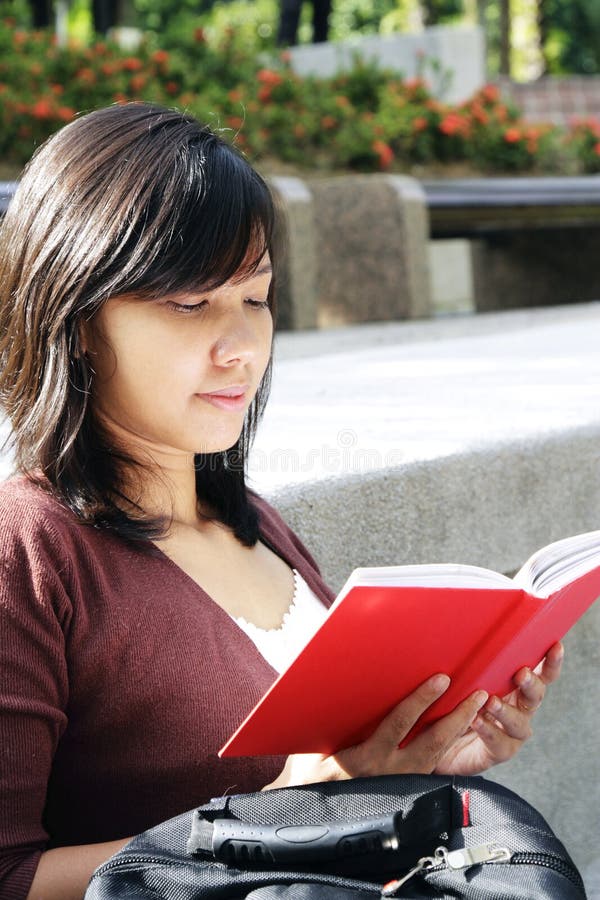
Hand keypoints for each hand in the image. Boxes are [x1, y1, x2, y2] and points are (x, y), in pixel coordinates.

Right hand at [264, 674, 488, 789]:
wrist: (311, 816)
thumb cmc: (310, 773)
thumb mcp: (319, 742)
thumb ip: (340, 719)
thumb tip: (348, 680)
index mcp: (365, 756)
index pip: (399, 724)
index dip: (421, 701)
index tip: (441, 680)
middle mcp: (388, 771)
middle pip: (432, 741)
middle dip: (457, 716)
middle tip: (477, 694)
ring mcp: (401, 784)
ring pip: (439, 755)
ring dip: (460, 730)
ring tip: (479, 708)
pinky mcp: (407, 790)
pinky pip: (434, 767)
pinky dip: (451, 747)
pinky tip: (465, 732)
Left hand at [434, 642, 563, 775]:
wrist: (441, 741)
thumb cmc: (454, 703)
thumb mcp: (462, 680)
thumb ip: (471, 663)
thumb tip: (466, 633)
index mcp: (516, 688)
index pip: (540, 674)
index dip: (549, 662)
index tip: (555, 646)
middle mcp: (520, 709)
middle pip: (535, 695)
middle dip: (531, 684)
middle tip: (521, 674)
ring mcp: (512, 732)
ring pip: (519, 722)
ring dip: (506, 711)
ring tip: (492, 702)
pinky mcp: (499, 751)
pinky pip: (498, 742)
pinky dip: (488, 730)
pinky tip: (476, 720)